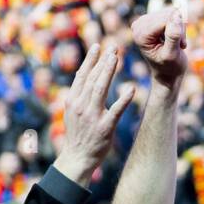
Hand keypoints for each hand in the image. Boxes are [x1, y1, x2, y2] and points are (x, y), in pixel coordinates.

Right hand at [54, 42, 135, 184]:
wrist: (77, 158)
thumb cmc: (78, 134)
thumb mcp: (72, 112)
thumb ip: (78, 94)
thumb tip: (85, 74)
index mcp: (72, 100)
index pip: (81, 75)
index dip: (90, 60)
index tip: (98, 46)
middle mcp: (81, 106)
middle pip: (92, 78)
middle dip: (102, 61)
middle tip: (113, 47)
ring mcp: (92, 116)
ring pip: (101, 89)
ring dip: (109, 71)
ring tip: (117, 58)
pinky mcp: (104, 128)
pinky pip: (116, 110)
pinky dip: (124, 99)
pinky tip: (131, 88)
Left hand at [131, 8, 187, 88]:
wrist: (167, 73)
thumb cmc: (169, 67)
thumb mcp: (172, 55)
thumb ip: (173, 36)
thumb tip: (176, 15)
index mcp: (140, 34)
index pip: (165, 20)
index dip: (177, 31)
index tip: (179, 46)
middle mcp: (139, 25)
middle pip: (168, 14)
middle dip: (178, 29)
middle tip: (178, 45)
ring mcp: (145, 21)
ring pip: (172, 13)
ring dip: (179, 28)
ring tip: (177, 43)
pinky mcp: (152, 18)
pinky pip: (172, 13)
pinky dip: (178, 26)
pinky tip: (175, 39)